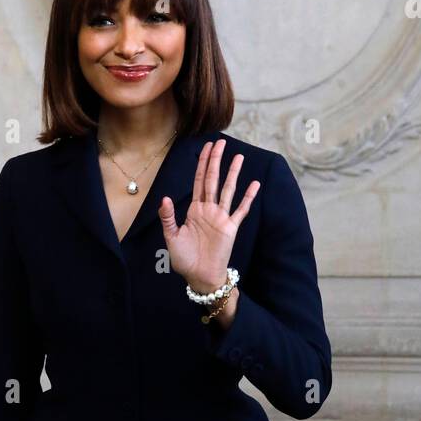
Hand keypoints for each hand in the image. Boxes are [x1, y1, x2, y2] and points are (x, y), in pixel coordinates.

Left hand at [158, 137, 259, 292]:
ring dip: (233, 173)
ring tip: (239, 157)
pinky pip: (241, 210)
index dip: (202, 164)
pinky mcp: (231, 228)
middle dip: (216, 161)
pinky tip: (255, 184)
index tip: (206, 147)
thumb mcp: (171, 237)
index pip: (199, 181)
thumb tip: (165, 198)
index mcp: (195, 210)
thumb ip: (168, 217)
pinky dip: (248, 197)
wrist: (199, 277)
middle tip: (221, 142)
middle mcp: (209, 210)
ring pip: (228, 190)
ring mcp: (221, 218)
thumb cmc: (185, 259)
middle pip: (214, 180)